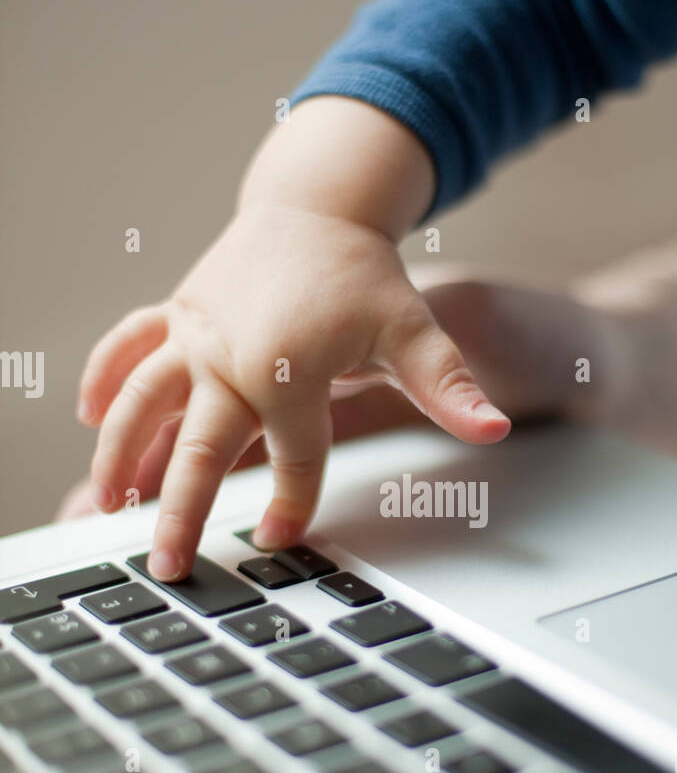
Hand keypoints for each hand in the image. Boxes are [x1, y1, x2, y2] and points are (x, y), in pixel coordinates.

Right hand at [74, 205, 509, 579]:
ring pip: (141, 403)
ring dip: (119, 455)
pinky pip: (127, 348)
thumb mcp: (414, 331)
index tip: (282, 540)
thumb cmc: (366, 275)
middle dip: (181, 515)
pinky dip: (103, 379)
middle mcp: (229, 356)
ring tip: (107, 507)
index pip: (293, 459)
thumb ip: (448, 387)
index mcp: (289, 370)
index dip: (291, 504)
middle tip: (170, 568)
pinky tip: (85, 418)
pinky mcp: (176, 314)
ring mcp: (195, 333)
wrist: (321, 204)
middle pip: (198, 450)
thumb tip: (494, 428)